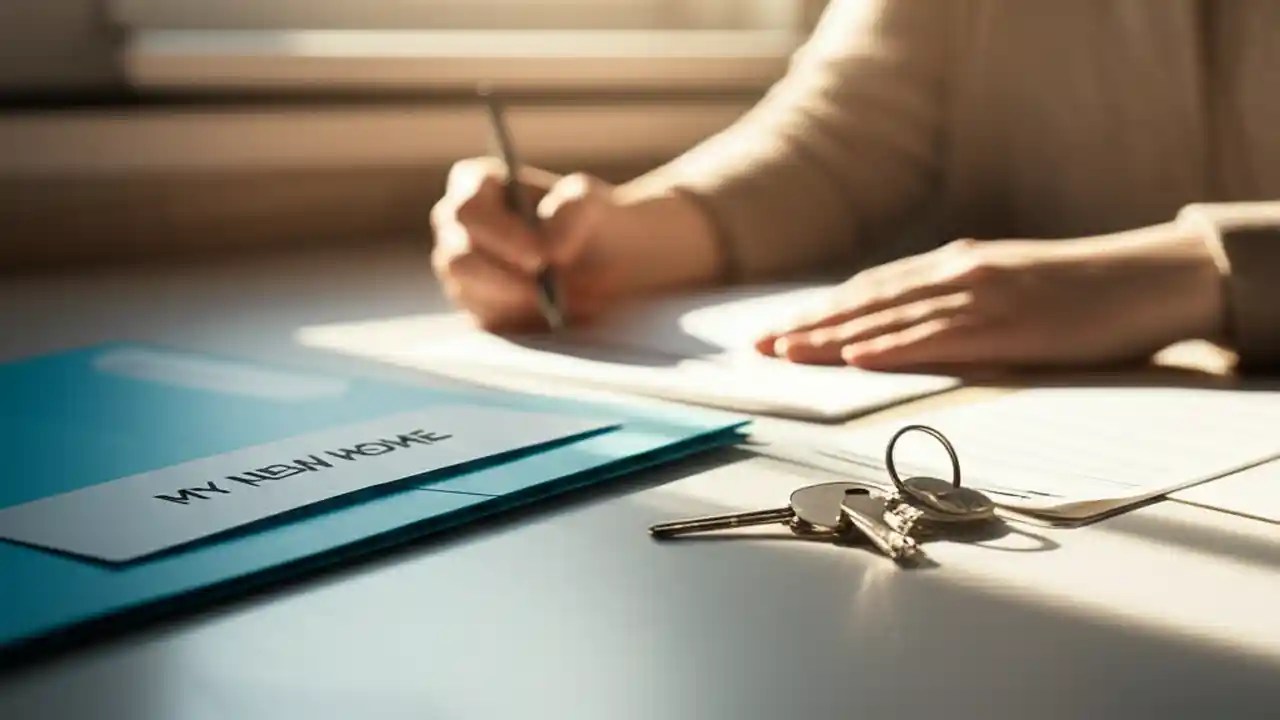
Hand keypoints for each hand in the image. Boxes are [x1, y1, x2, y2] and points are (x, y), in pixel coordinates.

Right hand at [430, 158, 625, 330]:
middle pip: (457, 257)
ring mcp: (461, 269)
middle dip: (503, 277)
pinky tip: (549, 313)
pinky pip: (483, 318)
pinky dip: (517, 319)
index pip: (468, 211)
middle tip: (546, 288)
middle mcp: (456, 227)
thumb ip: (572, 208)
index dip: (500, 236)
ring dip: (513, 298)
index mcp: (475, 185)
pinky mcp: (476, 306)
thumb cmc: (592, 220)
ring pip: (467, 291)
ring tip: (556, 300)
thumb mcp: (593, 200)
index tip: (541, 256)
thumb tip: (550, 250)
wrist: (609, 262)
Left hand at [756, 226, 1224, 369]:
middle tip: (759, 348)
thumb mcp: (1007, 284)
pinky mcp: (1007, 324)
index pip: (871, 289)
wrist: (1149, 277)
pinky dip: (892, 346)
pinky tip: (857, 357)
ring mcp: (980, 297)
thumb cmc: (1080, 290)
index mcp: (955, 264)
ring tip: (788, 354)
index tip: (779, 332)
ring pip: (890, 319)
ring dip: (834, 338)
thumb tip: (910, 326)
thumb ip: (958, 300)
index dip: (821, 312)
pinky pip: (938, 337)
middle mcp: (957, 273)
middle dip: (809, 326)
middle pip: (866, 302)